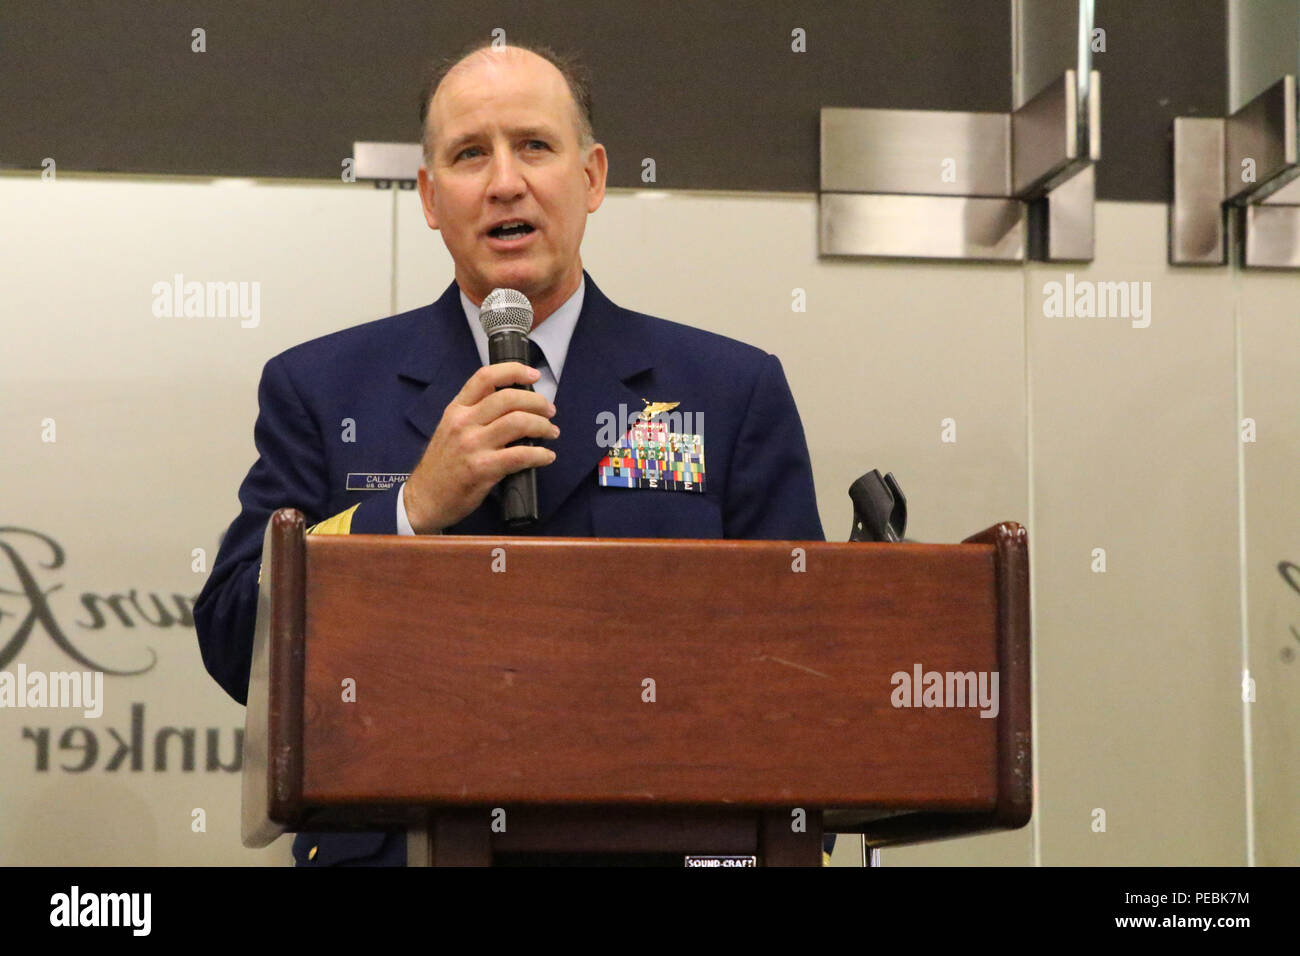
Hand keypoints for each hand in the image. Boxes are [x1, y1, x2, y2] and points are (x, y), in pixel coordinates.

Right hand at [402, 362, 558, 532]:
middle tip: (550, 411)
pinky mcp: (482, 469)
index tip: (534, 375)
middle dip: (537, 402)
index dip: (514, 371)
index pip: (485, 377)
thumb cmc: (441, 466)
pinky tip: (547, 457)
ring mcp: (472, 445)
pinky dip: (541, 455)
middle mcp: (463, 423)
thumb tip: (513, 404)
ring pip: (518, 422)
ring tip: (551, 432)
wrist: (424, 499)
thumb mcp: (450, 429)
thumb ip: (475, 414)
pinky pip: (520, 455)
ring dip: (543, 426)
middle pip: (508, 398)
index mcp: (456, 409)